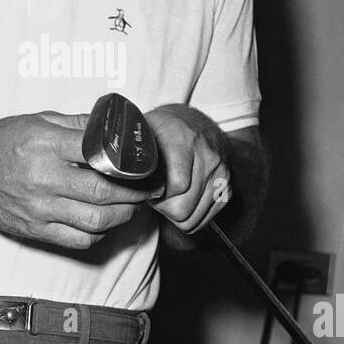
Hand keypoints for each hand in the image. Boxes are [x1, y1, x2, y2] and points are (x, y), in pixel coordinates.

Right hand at [0, 111, 161, 250]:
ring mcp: (38, 208)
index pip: (99, 154)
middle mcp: (43, 177)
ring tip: (131, 206)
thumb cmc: (0, 142)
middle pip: (103, 192)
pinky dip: (99, 234)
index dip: (129, 162)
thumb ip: (76, 124)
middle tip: (148, 189)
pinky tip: (104, 223)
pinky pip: (77, 240)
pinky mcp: (34, 229)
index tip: (145, 164)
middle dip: (134, 193)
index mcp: (45, 144)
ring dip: (122, 216)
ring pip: (95, 221)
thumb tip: (113, 127)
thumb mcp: (37, 120)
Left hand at [145, 104, 231, 246]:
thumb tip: (117, 177)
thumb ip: (133, 153)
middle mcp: (208, 156)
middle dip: (164, 208)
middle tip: (156, 194)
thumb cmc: (164, 130)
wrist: (195, 123)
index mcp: (184, 140)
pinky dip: (190, 216)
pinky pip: (205, 220)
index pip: (176, 185)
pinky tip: (181, 198)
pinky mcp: (227, 188)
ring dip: (176, 213)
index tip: (146, 188)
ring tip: (168, 194)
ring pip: (193, 219)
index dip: (156, 194)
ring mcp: (221, 173)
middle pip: (183, 208)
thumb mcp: (144, 132)